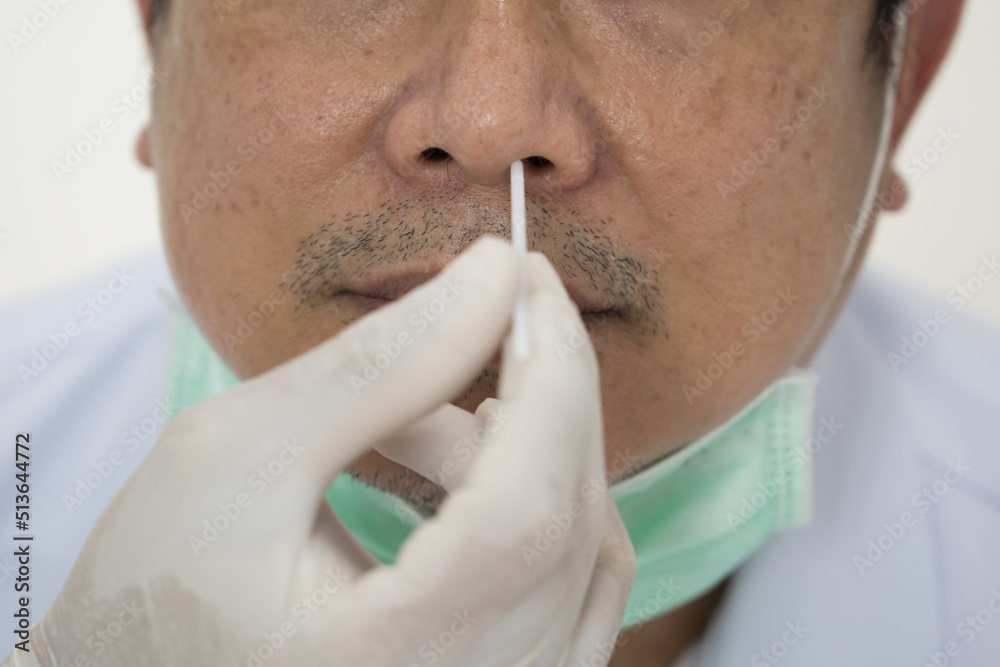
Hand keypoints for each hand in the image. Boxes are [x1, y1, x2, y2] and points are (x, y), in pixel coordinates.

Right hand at [7, 237, 635, 666]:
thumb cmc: (155, 587)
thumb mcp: (239, 453)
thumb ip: (382, 364)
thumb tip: (496, 274)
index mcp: (385, 665)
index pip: (526, 511)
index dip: (551, 377)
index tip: (529, 276)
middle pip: (567, 524)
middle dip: (540, 397)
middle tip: (481, 318)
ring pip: (583, 552)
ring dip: (522, 455)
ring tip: (415, 421)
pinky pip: (575, 588)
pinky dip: (535, 506)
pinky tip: (459, 473)